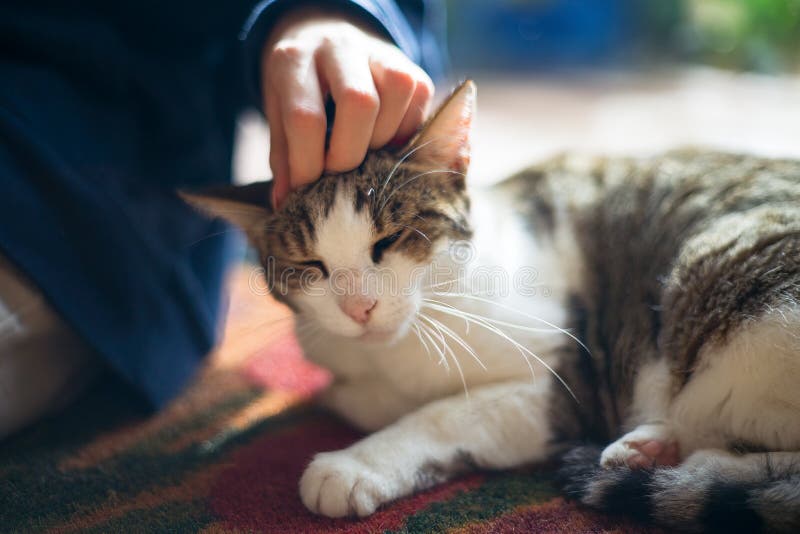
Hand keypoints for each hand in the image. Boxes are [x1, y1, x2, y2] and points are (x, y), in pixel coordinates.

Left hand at [261, 9, 433, 207]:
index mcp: (293, 60)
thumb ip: (284, 156)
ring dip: (382, 138)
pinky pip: (419, 95)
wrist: (324, 39)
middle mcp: (337, 46)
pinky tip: (386, 138)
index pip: (306, 118)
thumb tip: (285, 202)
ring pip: (396, 92)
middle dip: (349, 153)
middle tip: (338, 173)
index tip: (305, 188)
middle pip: (358, 102)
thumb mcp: (279, 115)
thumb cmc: (298, 88)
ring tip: (364, 152)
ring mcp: (377, 50)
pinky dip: (405, 129)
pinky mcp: (409, 63)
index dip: (308, 163)